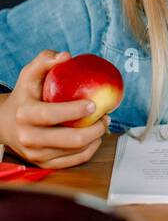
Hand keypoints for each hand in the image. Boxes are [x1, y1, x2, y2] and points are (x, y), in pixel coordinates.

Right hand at [0, 50, 110, 168]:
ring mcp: (36, 154)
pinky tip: (96, 137)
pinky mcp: (44, 164)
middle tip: (106, 116)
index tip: (94, 104)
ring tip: (103, 123)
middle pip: (70, 139)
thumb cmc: (24, 95)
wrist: (5, 123)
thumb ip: (45, 60)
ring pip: (76, 151)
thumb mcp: (29, 74)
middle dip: (95, 128)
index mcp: (24, 114)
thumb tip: (66, 56)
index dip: (75, 111)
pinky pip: (75, 161)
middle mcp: (28, 137)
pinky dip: (90, 149)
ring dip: (96, 138)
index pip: (51, 115)